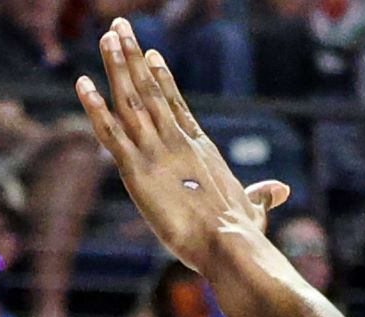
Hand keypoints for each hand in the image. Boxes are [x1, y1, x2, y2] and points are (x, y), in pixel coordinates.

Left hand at [78, 19, 290, 279]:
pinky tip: (83, 83)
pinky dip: (95, 107)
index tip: (149, 54)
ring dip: (116, 67)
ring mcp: (155, 152)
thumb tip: (281, 191)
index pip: (176, 105)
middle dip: (132, 57)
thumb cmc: (241, 234)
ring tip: (107, 36)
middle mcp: (176, 142)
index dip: (161, 78)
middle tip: (120, 26)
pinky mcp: (135, 170)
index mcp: (200, 148)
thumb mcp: (253, 209)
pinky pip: (109, 132)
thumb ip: (261, 196)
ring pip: (130, 100)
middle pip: (149, 90)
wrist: (227, 243)